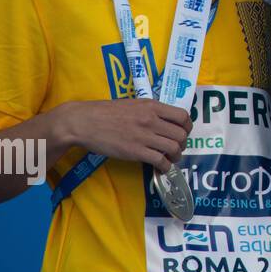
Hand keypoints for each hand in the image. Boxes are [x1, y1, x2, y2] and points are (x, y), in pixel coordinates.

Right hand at [59, 97, 193, 172]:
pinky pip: (160, 160)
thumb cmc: (105, 112)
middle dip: (183, 144)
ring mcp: (144, 136)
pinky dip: (165, 166)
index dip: (187, 127)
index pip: (183, 116)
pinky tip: (162, 167)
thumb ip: (150, 110)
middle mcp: (151, 120)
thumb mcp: (132, 104)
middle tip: (177, 148)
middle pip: (181, 134)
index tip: (183, 132)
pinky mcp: (135, 152)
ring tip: (171, 159)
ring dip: (176, 156)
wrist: (83, 122)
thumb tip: (165, 121)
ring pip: (173, 148)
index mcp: (152, 106)